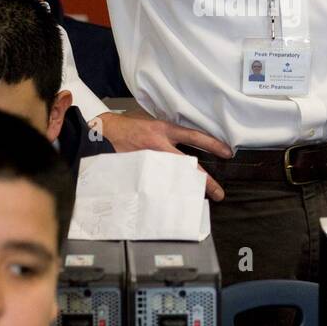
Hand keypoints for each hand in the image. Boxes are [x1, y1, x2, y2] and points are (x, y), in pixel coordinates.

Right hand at [88, 112, 231, 200]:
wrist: (99, 132)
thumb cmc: (124, 126)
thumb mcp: (149, 122)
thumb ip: (166, 132)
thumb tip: (184, 141)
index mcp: (162, 130)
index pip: (194, 136)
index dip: (213, 144)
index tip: (227, 153)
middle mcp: (158, 145)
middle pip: (188, 165)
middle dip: (205, 180)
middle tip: (218, 192)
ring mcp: (148, 161)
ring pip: (174, 178)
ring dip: (187, 190)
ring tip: (199, 201)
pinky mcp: (138, 173)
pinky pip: (155, 186)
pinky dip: (164, 195)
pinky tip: (172, 203)